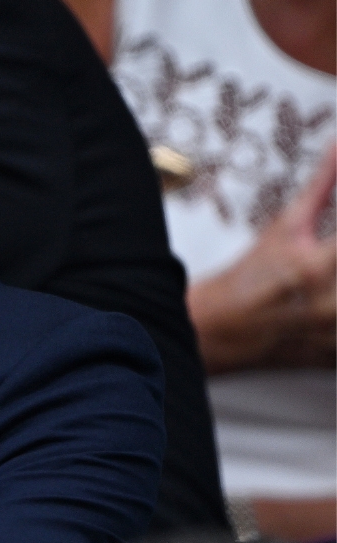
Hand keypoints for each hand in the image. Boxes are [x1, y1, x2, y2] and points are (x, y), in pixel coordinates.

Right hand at [188, 145, 336, 374]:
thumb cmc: (247, 278)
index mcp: (315, 268)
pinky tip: (328, 299)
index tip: (334, 238)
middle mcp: (328, 305)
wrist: (217, 329)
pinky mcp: (334, 355)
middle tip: (330, 253)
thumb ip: (321, 187)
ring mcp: (332, 335)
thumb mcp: (283, 227)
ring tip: (328, 274)